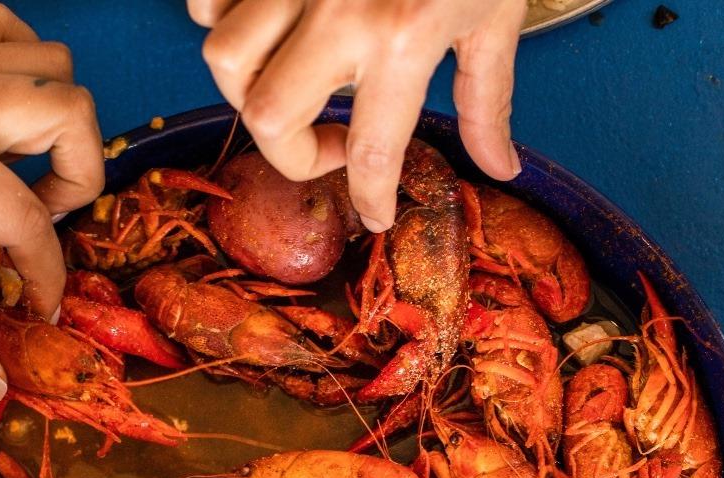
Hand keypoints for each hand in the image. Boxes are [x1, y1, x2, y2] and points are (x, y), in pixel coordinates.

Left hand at [0, 4, 102, 402]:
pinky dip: (26, 72)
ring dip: (59, 125)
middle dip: (79, 182)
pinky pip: (8, 34)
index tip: (35, 308)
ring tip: (27, 175)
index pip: (30, 220)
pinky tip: (3, 120)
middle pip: (71, 116)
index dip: (46, 277)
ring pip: (52, 67)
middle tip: (42, 223)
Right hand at [189, 0, 525, 230]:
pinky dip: (225, 21)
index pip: (371, 152)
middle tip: (327, 147)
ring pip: (226, 57)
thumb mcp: (495, 12)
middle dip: (291, 153)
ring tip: (292, 86)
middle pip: (269, 117)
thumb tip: (498, 167)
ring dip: (251, 89)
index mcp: (405, 33)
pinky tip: (265, 27)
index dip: (369, 198)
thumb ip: (487, 97)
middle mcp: (340, 7)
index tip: (374, 212)